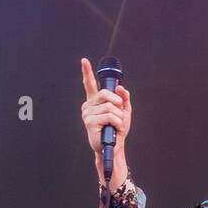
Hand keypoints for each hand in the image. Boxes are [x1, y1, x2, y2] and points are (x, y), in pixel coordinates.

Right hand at [81, 56, 130, 184]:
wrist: (114, 147)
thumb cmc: (116, 130)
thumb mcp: (124, 112)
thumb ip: (124, 99)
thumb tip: (121, 88)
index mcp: (95, 101)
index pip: (90, 84)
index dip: (87, 72)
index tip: (84, 61)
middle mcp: (89, 106)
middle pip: (106, 94)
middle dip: (117, 103)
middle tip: (120, 113)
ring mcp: (88, 114)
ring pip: (110, 106)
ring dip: (119, 117)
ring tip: (117, 126)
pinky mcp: (90, 123)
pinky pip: (109, 116)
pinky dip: (117, 123)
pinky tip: (115, 130)